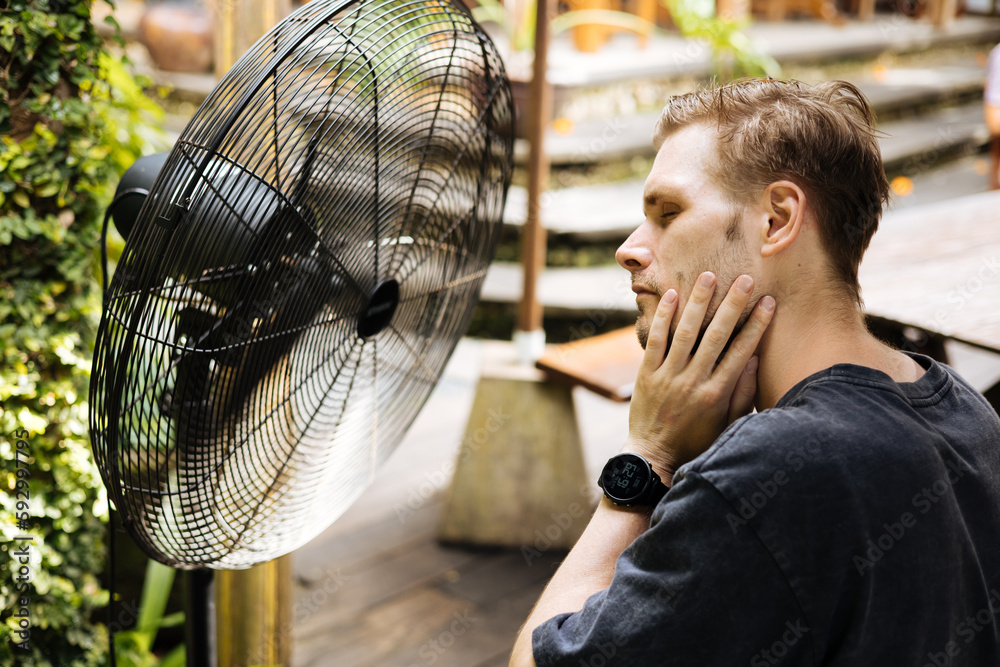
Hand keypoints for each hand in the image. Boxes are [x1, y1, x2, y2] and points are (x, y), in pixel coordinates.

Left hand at [625, 272, 774, 481]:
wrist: (653, 457)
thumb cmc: (696, 442)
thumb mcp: (726, 424)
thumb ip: (742, 393)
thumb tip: (754, 359)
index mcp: (717, 394)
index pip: (741, 351)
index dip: (756, 325)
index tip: (769, 302)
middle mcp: (693, 381)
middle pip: (717, 336)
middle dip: (732, 305)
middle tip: (746, 279)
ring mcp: (668, 376)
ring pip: (685, 332)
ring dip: (698, 302)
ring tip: (709, 276)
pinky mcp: (646, 374)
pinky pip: (655, 340)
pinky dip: (663, 317)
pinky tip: (671, 295)